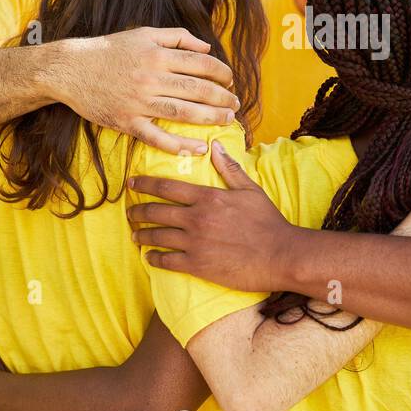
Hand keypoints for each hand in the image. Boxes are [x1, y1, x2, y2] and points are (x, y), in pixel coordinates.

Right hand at [51, 27, 240, 154]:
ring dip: (210, 117)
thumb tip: (207, 48)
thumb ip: (177, 37)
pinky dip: (178, 145)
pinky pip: (156, 137)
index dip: (222, 74)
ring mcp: (139, 102)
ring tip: (228, 119)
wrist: (70, 69)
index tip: (230, 81)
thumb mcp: (144, 33)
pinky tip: (198, 148)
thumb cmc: (110, 50)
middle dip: (222, 98)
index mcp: (157, 55)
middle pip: (197, 90)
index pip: (201, 65)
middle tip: (236, 104)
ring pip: (183, 112)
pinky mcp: (127, 122)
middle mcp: (151, 78)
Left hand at [128, 141, 296, 291]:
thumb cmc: (268, 222)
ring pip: (157, 237)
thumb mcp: (250, 190)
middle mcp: (196, 218)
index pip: (167, 187)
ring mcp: (195, 243)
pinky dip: (154, 259)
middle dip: (137, 211)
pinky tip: (149, 258)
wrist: (280, 255)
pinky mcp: (197, 266)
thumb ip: (229, 168)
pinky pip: (166, 261)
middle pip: (155, 211)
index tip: (131, 183)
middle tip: (129, 213)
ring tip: (135, 235)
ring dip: (142, 235)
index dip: (145, 184)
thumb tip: (215, 145)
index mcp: (208, 197)